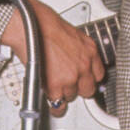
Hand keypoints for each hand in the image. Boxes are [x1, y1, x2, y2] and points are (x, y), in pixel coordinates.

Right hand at [0, 0, 104, 115]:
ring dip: (64, 93)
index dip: (89, 78)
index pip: (99, 75)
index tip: (84, 80)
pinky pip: (59, 104)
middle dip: (79, 88)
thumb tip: (75, 59)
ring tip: (55, 87)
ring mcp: (71, 77)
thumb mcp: (73, 34)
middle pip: (89, 89)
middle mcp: (84, 65)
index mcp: (90, 50)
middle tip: (69, 85)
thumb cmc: (44, 23)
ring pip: (72, 96)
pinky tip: (53, 104)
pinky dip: (55, 106)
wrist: (30, 24)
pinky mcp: (56, 86)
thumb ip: (78, 50)